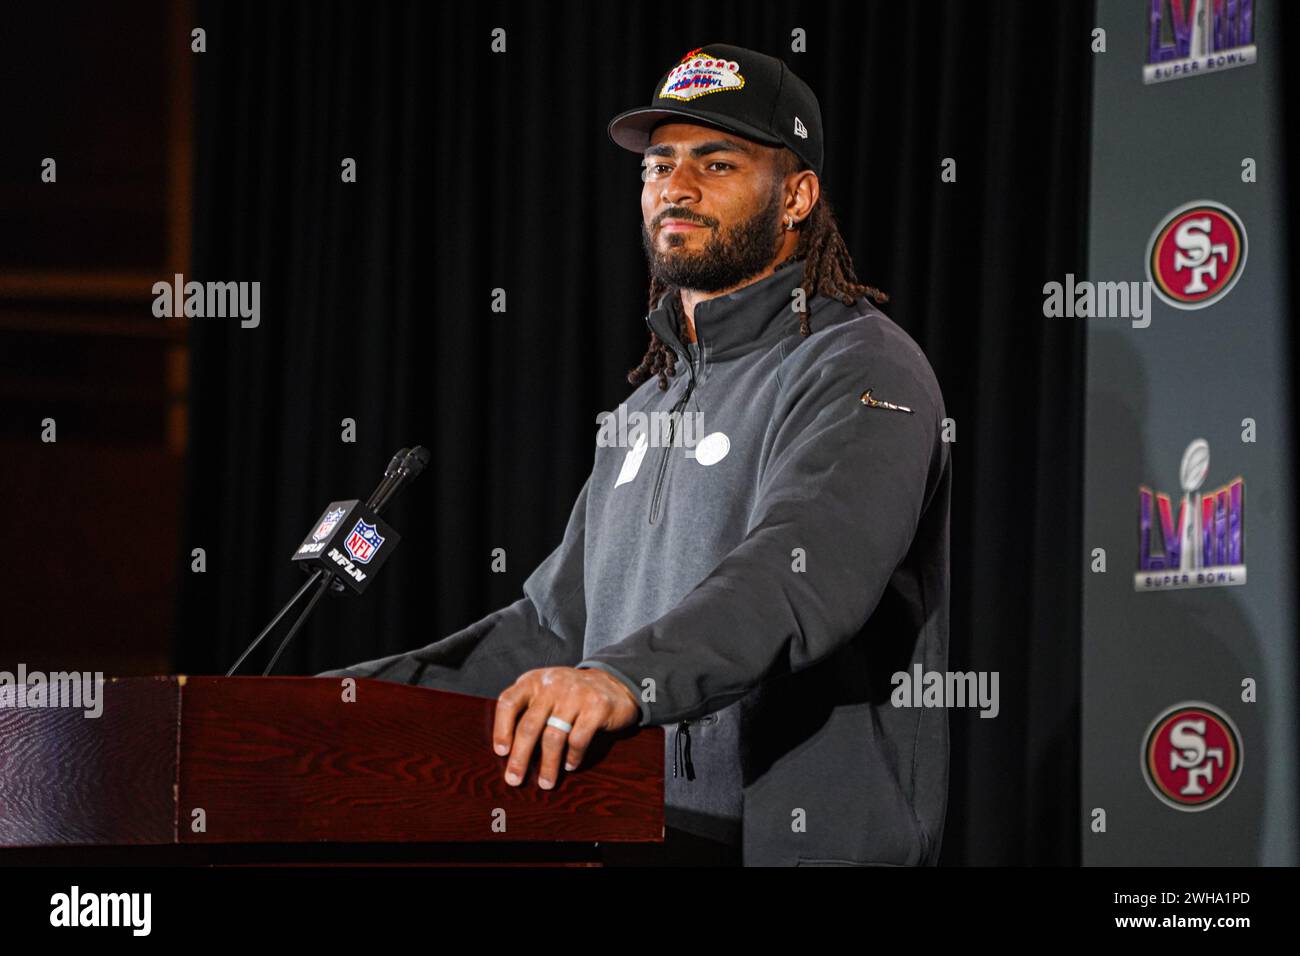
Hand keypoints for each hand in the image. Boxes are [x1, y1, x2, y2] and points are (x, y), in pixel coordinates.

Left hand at [493, 666, 640, 788]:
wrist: (613, 683)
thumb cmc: (570, 695)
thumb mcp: (545, 691)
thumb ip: (526, 708)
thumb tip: (507, 750)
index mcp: (534, 681)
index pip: (508, 702)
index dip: (501, 728)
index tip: (500, 752)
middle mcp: (552, 685)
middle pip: (529, 725)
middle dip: (520, 757)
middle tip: (514, 779)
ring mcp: (575, 695)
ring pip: (553, 736)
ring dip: (548, 765)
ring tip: (545, 782)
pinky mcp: (597, 706)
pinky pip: (578, 739)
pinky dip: (572, 757)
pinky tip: (570, 766)